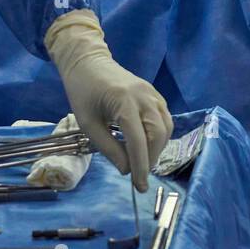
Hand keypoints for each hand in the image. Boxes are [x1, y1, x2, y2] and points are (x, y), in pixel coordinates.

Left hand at [44, 10, 172, 190]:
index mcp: (123, 102)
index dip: (140, 166)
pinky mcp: (154, 93)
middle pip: (158, 134)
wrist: (88, 62)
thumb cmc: (83, 92)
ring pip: (166, 127)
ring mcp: (152, 93)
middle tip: (138, 174)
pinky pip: (165, 118)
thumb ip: (108, 147)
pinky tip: (147, 144)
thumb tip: (127, 169)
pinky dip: (160, 135)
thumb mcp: (88, 124)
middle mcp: (144, 96)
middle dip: (151, 158)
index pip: (138, 140)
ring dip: (158, 148)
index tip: (139, 186)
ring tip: (142, 161)